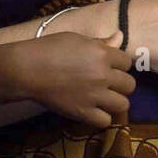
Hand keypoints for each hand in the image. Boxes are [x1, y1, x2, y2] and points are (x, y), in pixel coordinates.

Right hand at [18, 31, 134, 127]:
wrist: (27, 69)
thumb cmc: (49, 49)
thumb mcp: (77, 40)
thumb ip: (101, 42)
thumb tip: (120, 36)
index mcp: (102, 54)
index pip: (127, 62)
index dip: (118, 65)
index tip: (109, 67)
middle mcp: (103, 75)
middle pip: (129, 85)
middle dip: (120, 84)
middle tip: (107, 84)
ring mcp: (94, 95)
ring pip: (123, 104)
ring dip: (115, 102)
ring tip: (103, 99)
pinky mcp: (83, 112)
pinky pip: (105, 121)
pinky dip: (100, 117)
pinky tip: (92, 111)